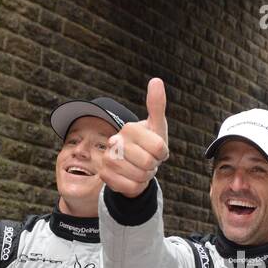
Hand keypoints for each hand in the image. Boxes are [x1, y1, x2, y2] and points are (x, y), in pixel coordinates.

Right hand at [100, 78, 167, 197]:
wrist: (134, 166)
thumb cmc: (149, 144)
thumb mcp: (157, 126)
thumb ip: (157, 105)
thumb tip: (156, 80)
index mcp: (129, 128)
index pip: (159, 148)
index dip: (163, 153)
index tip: (156, 149)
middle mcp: (115, 141)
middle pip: (149, 162)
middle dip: (153, 165)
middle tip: (148, 160)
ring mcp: (107, 158)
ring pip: (140, 176)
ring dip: (145, 176)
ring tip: (140, 168)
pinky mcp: (104, 175)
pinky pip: (130, 187)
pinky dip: (136, 186)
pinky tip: (132, 178)